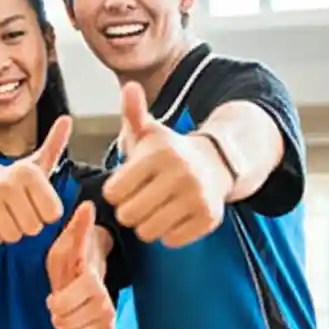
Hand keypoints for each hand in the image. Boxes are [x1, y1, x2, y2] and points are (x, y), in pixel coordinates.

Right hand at [0, 115, 71, 246]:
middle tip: (20, 209)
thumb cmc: (15, 178)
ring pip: (14, 236)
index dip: (46, 211)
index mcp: (28, 173)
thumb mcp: (37, 162)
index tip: (36, 201)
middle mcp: (7, 183)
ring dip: (12, 231)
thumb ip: (55, 144)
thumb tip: (67, 119)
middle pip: (34, 227)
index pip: (53, 214)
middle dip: (29, 224)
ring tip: (7, 214)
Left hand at [45, 201, 114, 328]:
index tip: (53, 295)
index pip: (68, 303)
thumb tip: (87, 206)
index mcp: (93, 282)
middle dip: (57, 314)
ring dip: (62, 326)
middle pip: (67, 322)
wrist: (88, 274)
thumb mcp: (69, 241)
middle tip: (57, 303)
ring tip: (64, 311)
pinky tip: (71, 323)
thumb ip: (77, 227)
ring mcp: (106, 320)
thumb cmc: (73, 257)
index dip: (57, 302)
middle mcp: (104, 304)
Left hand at [104, 82, 232, 247]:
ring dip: (146, 224)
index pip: (113, 192)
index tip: (127, 183)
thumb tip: (129, 87)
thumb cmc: (168, 151)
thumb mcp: (148, 130)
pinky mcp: (209, 218)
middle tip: (140, 198)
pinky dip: (168, 233)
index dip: (115, 191)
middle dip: (129, 210)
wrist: (215, 163)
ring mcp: (197, 198)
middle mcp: (180, 175)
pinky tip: (173, 215)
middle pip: (128, 215)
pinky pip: (171, 241)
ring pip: (148, 232)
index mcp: (159, 154)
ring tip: (155, 207)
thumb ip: (133, 112)